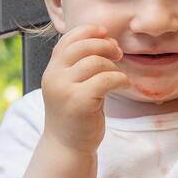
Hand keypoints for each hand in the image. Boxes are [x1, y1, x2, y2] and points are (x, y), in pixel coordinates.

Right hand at [41, 24, 131, 152]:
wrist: (68, 146)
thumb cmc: (76, 114)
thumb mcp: (74, 84)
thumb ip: (83, 63)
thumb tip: (107, 39)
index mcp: (52, 69)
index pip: (68, 39)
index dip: (89, 31)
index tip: (106, 34)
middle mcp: (54, 76)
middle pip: (83, 47)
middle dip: (105, 46)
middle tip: (118, 54)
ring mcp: (64, 89)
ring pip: (95, 62)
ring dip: (114, 66)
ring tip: (119, 77)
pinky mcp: (79, 102)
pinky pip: (106, 79)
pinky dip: (120, 78)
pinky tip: (125, 83)